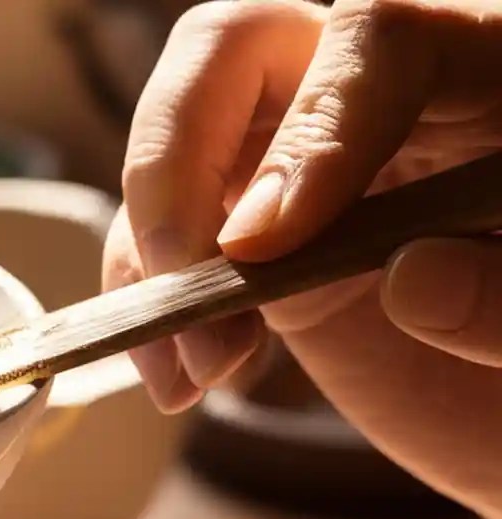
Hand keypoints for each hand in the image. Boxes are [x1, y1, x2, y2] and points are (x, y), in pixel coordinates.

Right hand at [103, 0, 501, 518]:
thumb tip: (408, 278)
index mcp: (484, 69)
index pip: (379, 41)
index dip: (314, 130)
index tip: (266, 247)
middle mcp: (378, 96)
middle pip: (235, 49)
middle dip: (178, 164)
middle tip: (182, 280)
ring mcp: (305, 168)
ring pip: (178, 141)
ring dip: (149, 253)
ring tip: (187, 367)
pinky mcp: (259, 244)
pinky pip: (171, 239)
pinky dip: (152, 304)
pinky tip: (181, 377)